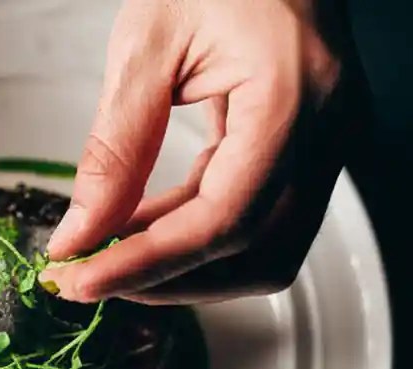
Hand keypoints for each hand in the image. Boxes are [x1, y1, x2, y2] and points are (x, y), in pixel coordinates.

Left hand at [42, 0, 358, 303]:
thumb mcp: (146, 45)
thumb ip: (115, 148)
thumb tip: (80, 235)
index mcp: (292, 97)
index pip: (226, 219)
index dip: (151, 262)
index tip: (82, 280)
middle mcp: (330, 131)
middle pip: (259, 253)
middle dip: (169, 280)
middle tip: (87, 278)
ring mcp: (332, 142)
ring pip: (266, 250)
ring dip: (184, 266)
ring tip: (107, 253)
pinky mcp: (313, 147)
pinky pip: (259, 215)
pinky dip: (195, 232)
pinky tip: (140, 226)